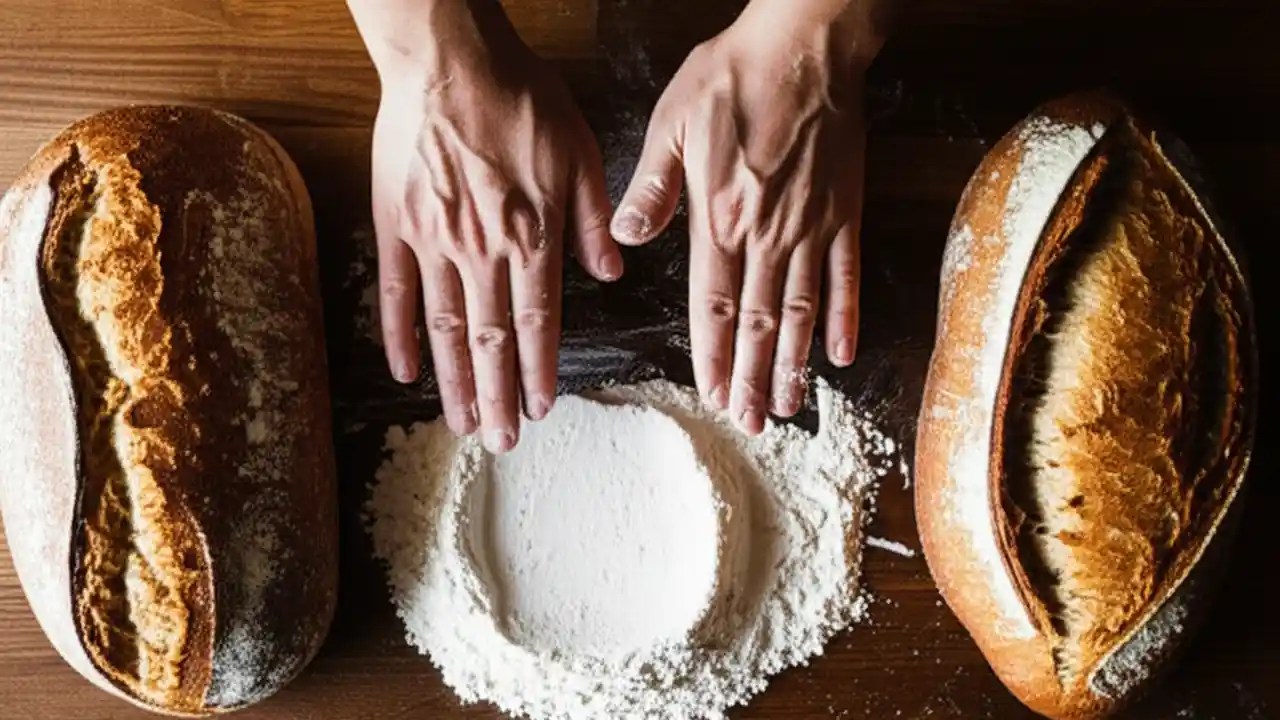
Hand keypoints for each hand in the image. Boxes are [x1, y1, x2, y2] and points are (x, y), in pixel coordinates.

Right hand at [350, 0, 621, 451]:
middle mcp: (481, 251)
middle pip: (490, 341)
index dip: (539, 370)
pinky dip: (400, 336)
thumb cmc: (520, 100)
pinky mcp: (395, 226)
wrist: (450, 61)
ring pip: (446, 330)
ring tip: (461, 423)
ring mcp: (433, 243)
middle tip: (502, 441)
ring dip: (455, 382)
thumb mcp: (581, 154)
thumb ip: (595, 220)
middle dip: (498, 396)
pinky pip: (396, 294)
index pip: (537, 322)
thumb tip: (610, 274)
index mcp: (531, 237)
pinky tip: (407, 370)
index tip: (541, 408)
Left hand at [611, 0, 883, 434]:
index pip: (714, 305)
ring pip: (801, 311)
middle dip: (752, 378)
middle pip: (758, 323)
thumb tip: (625, 238)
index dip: (715, 356)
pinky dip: (844, 316)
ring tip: (787, 405)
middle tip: (750, 422)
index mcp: (720, 218)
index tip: (714, 395)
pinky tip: (840, 353)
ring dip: (792, 363)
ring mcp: (811, 227)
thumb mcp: (673, 123)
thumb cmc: (735, 77)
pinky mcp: (845, 212)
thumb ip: (652, 187)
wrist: (805, 45)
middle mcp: (767, 234)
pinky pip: (846, 276)